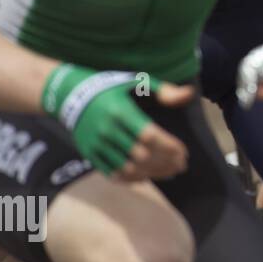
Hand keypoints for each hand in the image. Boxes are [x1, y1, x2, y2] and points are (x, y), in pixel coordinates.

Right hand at [42, 65, 189, 179]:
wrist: (72, 95)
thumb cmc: (112, 88)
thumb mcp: (137, 82)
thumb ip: (164, 90)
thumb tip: (189, 94)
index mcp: (121, 112)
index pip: (149, 136)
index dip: (169, 147)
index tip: (184, 152)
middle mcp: (107, 130)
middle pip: (141, 155)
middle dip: (165, 162)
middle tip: (182, 164)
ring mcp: (96, 144)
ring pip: (128, 168)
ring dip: (152, 173)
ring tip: (170, 172)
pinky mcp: (89, 153)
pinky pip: (112, 173)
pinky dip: (132, 179)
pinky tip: (148, 176)